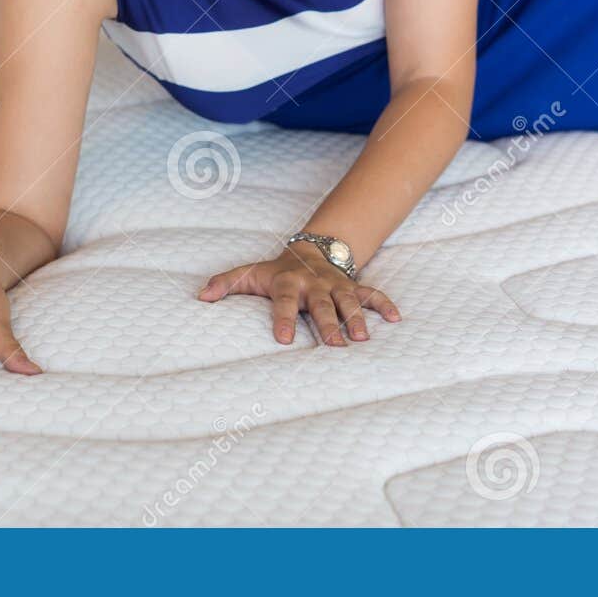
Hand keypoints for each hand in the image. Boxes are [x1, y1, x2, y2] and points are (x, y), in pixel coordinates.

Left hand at [196, 243, 400, 345]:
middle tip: (334, 346)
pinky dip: (384, 304)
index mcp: (287, 282)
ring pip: (348, 300)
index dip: (283, 318)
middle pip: (321, 304)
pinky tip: (397, 318)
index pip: (284, 300)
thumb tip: (200, 296)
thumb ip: (224, 284)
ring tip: (362, 339)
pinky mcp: (352, 286)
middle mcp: (314, 283)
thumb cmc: (274, 271)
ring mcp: (336, 284)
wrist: (308, 250)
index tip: (284, 339)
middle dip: (328, 324)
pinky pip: (371, 293)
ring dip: (356, 317)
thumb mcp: (247, 273)